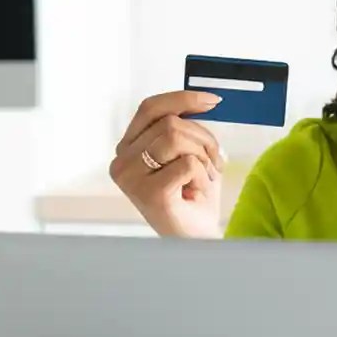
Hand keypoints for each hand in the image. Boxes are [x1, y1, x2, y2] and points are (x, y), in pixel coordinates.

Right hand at [109, 91, 226, 237]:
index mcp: (129, 148)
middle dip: (203, 138)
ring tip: (205, 177)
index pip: (150, 108)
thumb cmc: (193, 197)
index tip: (212, 101)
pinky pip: (188, 164)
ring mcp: (132, 179)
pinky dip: (203, 176)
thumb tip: (202, 101)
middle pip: (170, 122)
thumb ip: (185, 128)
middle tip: (214, 162)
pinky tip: (197, 192)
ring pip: (177, 138)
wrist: (197, 238)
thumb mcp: (189, 153)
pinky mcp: (149, 194)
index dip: (183, 99)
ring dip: (203, 156)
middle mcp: (122, 162)